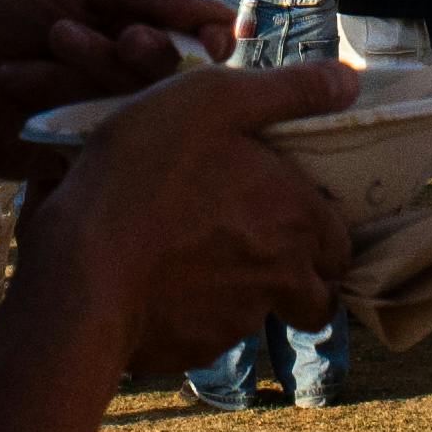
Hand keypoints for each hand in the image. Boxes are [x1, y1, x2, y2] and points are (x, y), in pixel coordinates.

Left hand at [0, 0, 240, 177]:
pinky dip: (64, 102)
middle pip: (172, 70)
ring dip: (87, 67)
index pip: (190, 31)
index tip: (215, 44)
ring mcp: (97, 108)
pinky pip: (105, 137)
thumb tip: (227, 21)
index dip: (207, 38)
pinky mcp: (76, 149)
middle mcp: (117, 62)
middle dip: (145, 51)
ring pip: (137, 101)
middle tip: (121, 40)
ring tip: (39, 48)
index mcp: (123, 14)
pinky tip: (19, 82)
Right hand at [28, 60, 360, 378]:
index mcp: (296, 218)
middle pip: (315, 297)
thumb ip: (287, 91)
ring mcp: (237, 322)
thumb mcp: (214, 100)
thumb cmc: (147, 171)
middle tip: (252, 250)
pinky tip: (157, 285)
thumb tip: (348, 82)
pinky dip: (191, 315)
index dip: (320, 236)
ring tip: (192, 262)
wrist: (83, 267)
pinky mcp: (194, 349)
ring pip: (258, 315)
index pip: (340, 247)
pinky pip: (206, 335)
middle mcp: (280, 277)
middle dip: (298, 282)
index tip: (290, 221)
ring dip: (240, 296)